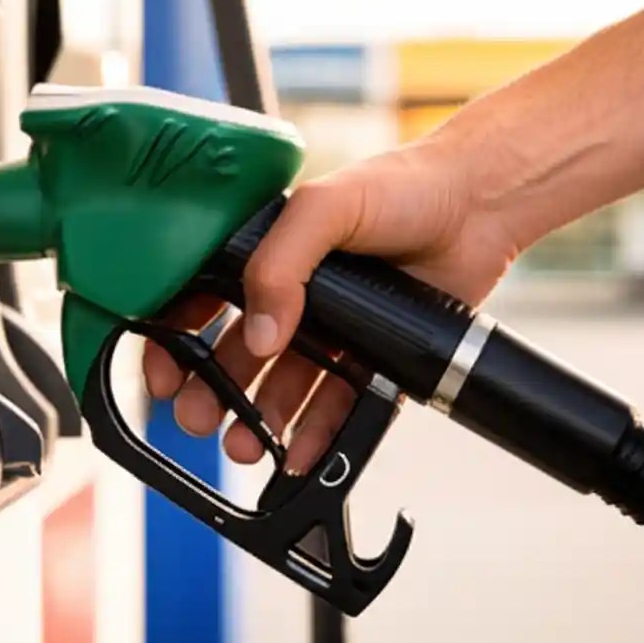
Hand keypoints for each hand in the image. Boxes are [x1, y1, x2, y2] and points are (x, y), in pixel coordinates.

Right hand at [141, 133, 522, 472]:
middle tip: (198, 419)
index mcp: (267, 251)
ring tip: (243, 447)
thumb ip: (279, 262)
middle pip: (237, 355)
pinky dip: (316, 435)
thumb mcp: (324, 206)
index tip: (164, 375)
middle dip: (212, 392)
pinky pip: (338, 406)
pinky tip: (296, 456)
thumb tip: (260, 336)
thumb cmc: (403, 186)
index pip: (202, 300)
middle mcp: (296, 294)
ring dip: (257, 421)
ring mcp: (334, 329)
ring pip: (282, 388)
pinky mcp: (374, 357)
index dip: (175, 339)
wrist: (479, 205)